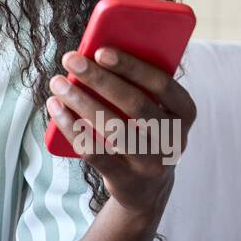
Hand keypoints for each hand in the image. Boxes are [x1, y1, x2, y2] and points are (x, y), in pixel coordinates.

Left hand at [44, 47, 196, 217]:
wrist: (146, 188)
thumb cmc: (144, 132)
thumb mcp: (154, 110)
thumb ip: (139, 85)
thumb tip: (94, 52)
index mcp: (184, 113)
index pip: (162, 84)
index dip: (132, 67)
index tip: (101, 51)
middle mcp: (173, 139)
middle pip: (135, 104)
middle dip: (99, 79)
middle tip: (70, 59)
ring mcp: (151, 163)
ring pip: (112, 128)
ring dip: (80, 101)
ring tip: (58, 82)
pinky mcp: (126, 179)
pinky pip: (94, 151)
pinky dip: (71, 127)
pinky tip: (56, 109)